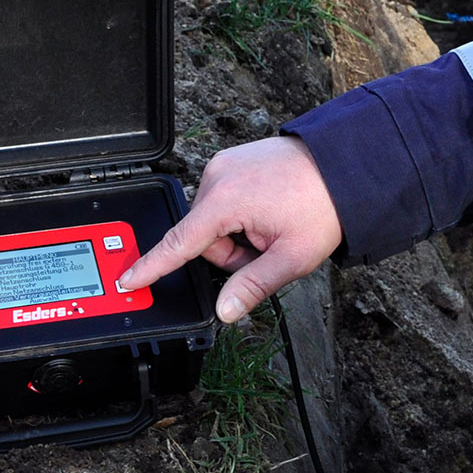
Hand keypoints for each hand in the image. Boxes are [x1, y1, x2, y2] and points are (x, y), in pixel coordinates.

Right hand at [117, 136, 342, 323]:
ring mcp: (225, 164)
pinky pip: (224, 200)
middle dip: (230, 253)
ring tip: (274, 228)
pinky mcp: (234, 161)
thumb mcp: (292, 257)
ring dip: (237, 234)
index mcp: (225, 199)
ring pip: (213, 220)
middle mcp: (218, 176)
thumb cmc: (323, 204)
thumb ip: (252, 286)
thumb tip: (224, 311)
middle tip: (268, 250)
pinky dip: (241, 214)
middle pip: (202, 236)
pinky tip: (270, 212)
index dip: (151, 266)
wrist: (346, 163)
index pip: (178, 242)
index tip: (126, 280)